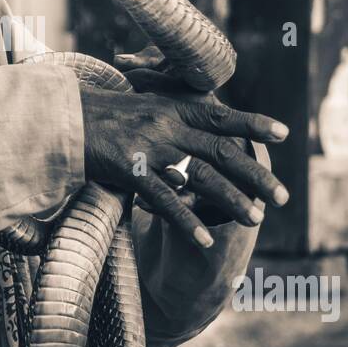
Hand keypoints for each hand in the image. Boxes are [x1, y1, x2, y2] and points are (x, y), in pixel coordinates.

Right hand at [78, 45, 288, 248]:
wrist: (63, 120)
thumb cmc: (105, 116)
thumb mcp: (145, 108)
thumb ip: (175, 120)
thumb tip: (205, 137)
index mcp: (173, 107)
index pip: (221, 115)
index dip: (253, 124)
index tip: (284, 134)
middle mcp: (167, 125)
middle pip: (221, 150)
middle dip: (255, 174)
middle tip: (283, 197)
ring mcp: (151, 148)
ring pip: (201, 175)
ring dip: (231, 200)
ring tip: (256, 219)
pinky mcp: (131, 170)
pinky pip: (165, 200)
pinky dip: (188, 220)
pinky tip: (208, 240)